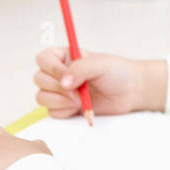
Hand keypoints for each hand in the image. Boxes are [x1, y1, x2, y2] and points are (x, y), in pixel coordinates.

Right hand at [34, 47, 150, 117]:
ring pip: (41, 97)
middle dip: (57, 88)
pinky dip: (63, 112)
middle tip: (76, 92)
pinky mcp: (65, 107)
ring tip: (79, 101)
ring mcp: (61, 92)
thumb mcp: (101, 64)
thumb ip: (80, 69)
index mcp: (65, 57)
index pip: (43, 59)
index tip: (66, 77)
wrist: (130, 92)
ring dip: (59, 101)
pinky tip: (78, 108)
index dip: (51, 68)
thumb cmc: (117, 73)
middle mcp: (59, 73)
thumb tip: (64, 83)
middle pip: (39, 79)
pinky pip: (52, 112)